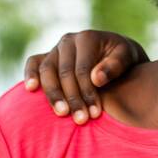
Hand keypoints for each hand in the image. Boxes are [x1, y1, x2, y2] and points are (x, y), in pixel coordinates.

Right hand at [22, 30, 146, 123]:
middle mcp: (69, 41)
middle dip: (73, 98)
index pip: (83, 70)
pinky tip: (30, 89)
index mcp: (87, 38)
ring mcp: (56, 49)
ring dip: (53, 94)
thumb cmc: (125, 60)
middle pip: (64, 72)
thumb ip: (115, 66)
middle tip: (81, 120)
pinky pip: (34, 63)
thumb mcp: (128, 58)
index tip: (95, 114)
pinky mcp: (48, 57)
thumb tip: (96, 79)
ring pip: (47, 71)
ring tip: (62, 114)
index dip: (87, 93)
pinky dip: (30, 74)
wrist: (118, 57)